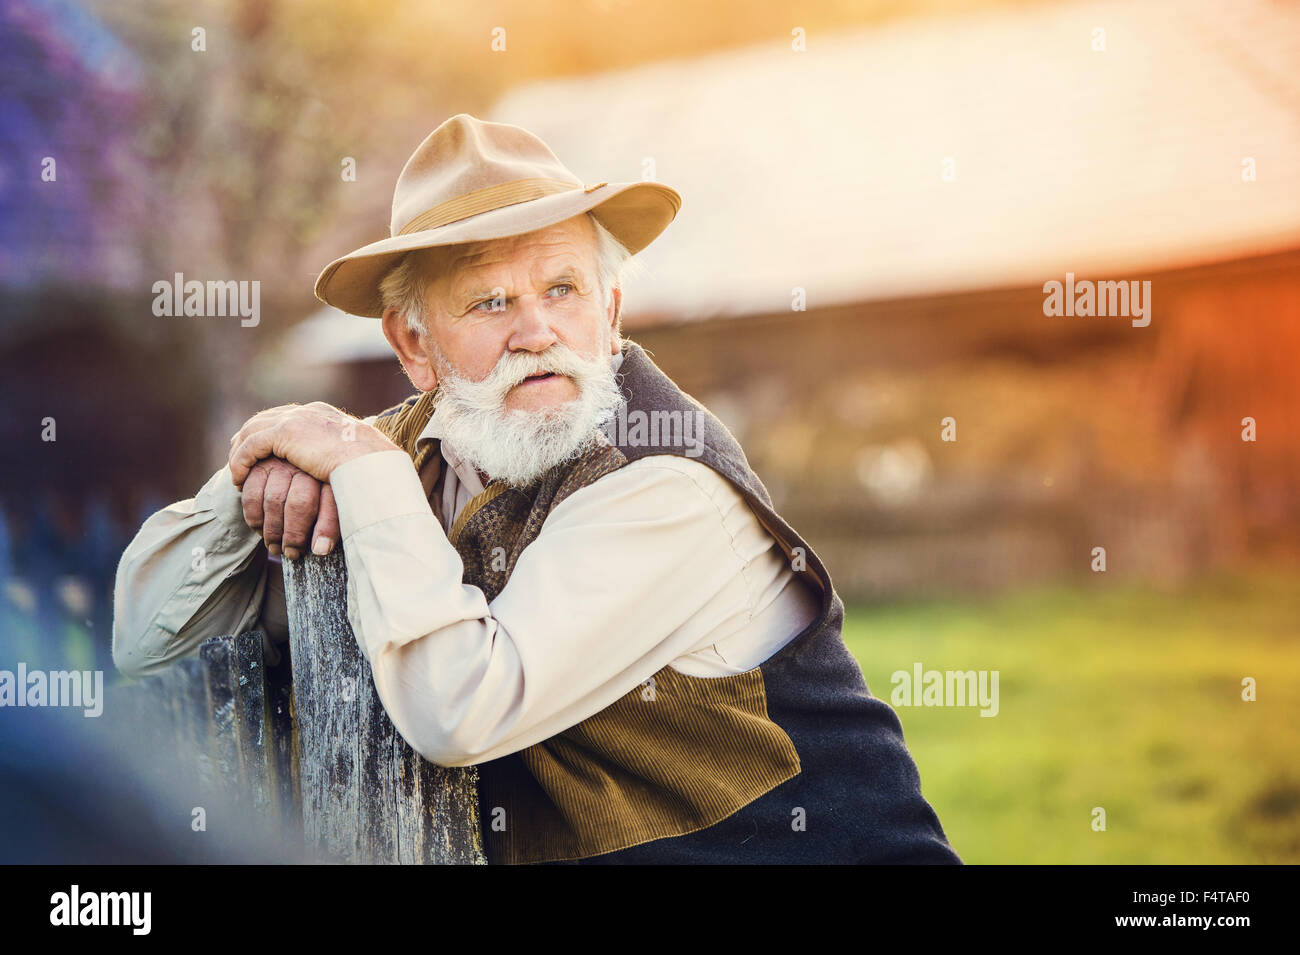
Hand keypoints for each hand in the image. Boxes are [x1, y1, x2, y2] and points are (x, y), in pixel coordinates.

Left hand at [228, 401, 397, 486]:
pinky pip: (251, 446)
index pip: (285, 416)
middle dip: (246, 436)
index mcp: (321, 414)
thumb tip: (336, 470)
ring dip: (239, 452)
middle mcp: (306, 412)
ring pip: (252, 430)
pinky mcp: (285, 432)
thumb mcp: (351, 456)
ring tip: (237, 473)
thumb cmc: (369, 466)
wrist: (370, 460)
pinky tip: (239, 479)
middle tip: (235, 455)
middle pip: (264, 419)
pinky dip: (241, 462)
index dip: (266, 430)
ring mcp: (295, 419)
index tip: (255, 445)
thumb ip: (336, 455)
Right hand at [240, 456, 338, 559]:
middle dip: (294, 534)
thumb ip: (329, 521)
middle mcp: (306, 466)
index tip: (319, 551)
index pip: (331, 502)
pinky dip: (255, 518)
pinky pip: (252, 496)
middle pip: (300, 503)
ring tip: (275, 547)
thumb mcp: (330, 500)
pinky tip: (260, 530)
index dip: (325, 529)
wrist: (289, 462)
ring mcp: (281, 464)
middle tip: (291, 553)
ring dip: (272, 531)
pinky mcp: (258, 466)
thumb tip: (321, 549)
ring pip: (274, 501)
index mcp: (328, 474)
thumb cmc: (315, 490)